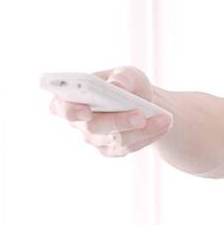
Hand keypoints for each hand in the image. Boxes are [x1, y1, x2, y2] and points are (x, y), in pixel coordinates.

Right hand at [48, 66, 173, 157]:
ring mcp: (95, 139)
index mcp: (72, 98)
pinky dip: (148, 136)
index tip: (85, 110)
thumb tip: (116, 85)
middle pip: (92, 127)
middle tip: (140, 115)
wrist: (143, 101)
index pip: (59, 107)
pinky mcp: (112, 150)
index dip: (69, 110)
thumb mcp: (128, 74)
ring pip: (115, 140)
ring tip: (164, 118)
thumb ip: (122, 77)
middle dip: (118, 121)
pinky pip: (129, 147)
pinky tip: (163, 125)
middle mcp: (79, 123)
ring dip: (142, 130)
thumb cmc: (127, 84)